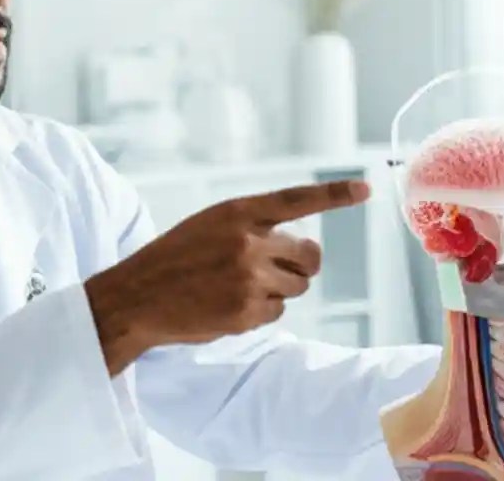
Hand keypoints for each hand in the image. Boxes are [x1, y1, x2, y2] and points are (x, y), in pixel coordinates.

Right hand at [85, 180, 369, 375]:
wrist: (137, 297)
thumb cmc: (174, 258)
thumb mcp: (209, 225)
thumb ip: (253, 227)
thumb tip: (304, 250)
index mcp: (237, 212)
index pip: (296, 200)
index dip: (334, 195)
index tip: (366, 190)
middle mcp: (247, 242)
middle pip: (309, 256)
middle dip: (300, 264)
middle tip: (271, 268)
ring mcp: (248, 278)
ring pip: (297, 287)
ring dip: (278, 290)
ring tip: (237, 288)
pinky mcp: (246, 313)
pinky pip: (277, 312)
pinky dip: (259, 312)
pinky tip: (227, 306)